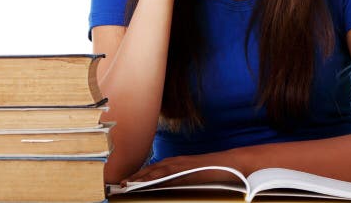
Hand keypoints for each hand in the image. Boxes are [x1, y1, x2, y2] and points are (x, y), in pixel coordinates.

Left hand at [120, 150, 243, 186]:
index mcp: (177, 163)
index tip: (125, 182)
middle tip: (119, 184)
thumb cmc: (214, 172)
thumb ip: (181, 180)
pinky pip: (169, 173)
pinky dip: (156, 177)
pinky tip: (147, 182)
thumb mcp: (193, 177)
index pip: (153, 169)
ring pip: (156, 170)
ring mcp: (182, 164)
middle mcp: (177, 162)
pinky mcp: (187, 169)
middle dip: (135, 176)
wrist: (231, 163)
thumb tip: (169, 188)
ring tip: (127, 184)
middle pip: (151, 169)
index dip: (139, 175)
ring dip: (141, 177)